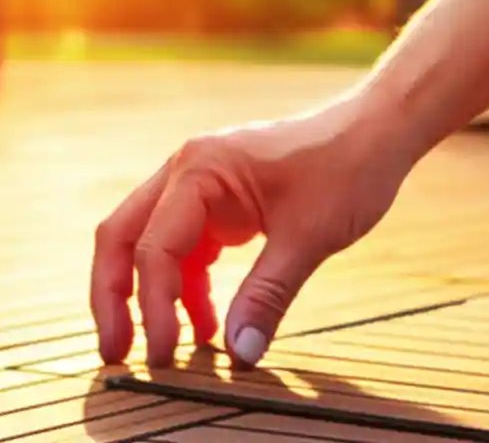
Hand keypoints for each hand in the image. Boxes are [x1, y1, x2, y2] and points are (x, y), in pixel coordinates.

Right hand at [90, 95, 417, 367]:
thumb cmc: (345, 168)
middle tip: (115, 353)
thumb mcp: (309, 237)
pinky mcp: (215, 201)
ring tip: (159, 348)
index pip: (154, 247)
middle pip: (124, 238)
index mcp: (198, 171)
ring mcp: (196, 185)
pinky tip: (204, 323)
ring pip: (147, 243)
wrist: (374, 132)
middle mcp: (184, 172)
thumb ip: (268, 295)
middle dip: (114, 297)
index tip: (162, 357)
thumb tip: (240, 352)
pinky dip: (186, 286)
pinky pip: (183, 247)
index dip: (153, 307)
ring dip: (148, 295)